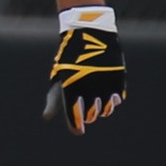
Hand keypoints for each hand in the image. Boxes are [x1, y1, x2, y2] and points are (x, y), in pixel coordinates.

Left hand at [43, 6, 124, 133]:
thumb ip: (54, 100)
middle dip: (87, 116)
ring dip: (100, 110)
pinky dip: (112, 101)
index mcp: (70, 90)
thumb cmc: (69, 58)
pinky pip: (117, 101)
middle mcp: (89, 90)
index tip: (78, 131)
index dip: (76, 127)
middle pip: (91, 116)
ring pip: (105, 111)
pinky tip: (106, 95)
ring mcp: (105, 85)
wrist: (90, 35)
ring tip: (96, 103)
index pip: (75, 118)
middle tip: (85, 111)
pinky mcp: (118, 81)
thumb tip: (46, 117)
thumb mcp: (59, 77)